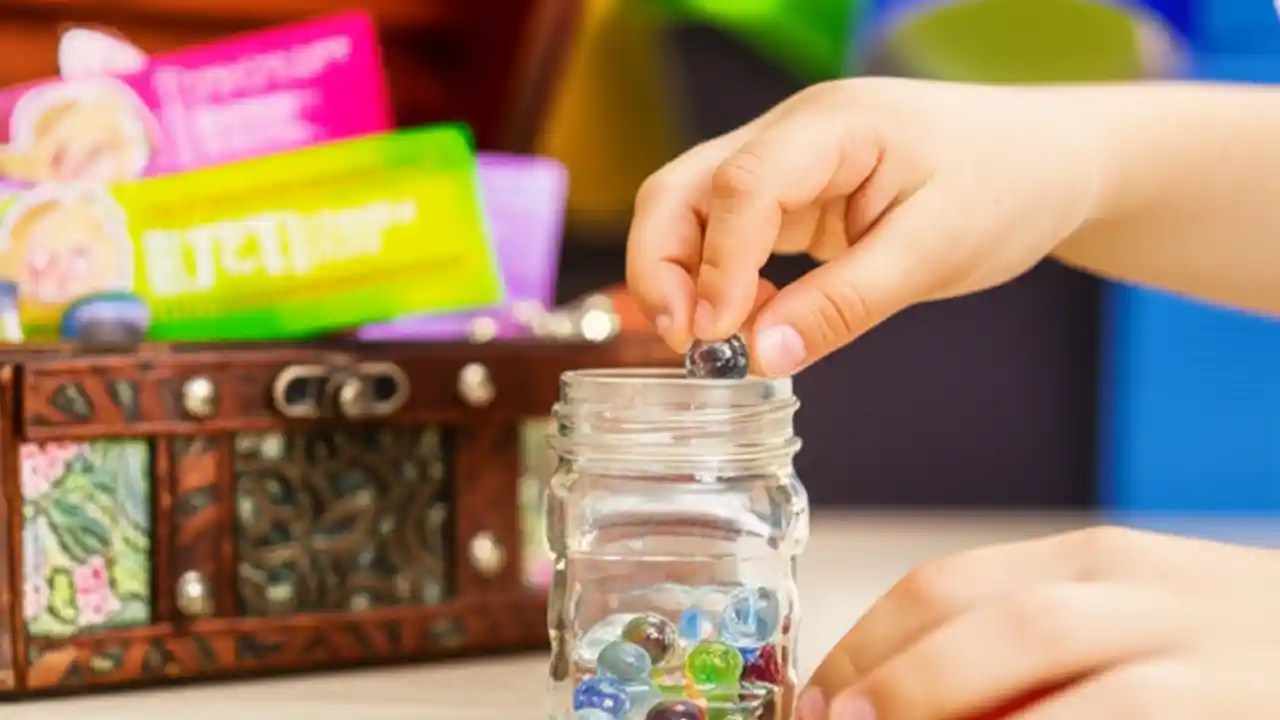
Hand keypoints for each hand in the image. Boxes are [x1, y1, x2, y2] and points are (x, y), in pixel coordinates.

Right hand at [626, 77, 1101, 375]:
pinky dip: (721, 279)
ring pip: (692, 210)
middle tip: (685, 343)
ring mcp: (787, 161)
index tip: (717, 336)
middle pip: (683, 187)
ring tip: (717, 341)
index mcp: (833, 125)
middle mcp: (792, 133)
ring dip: (685, 276)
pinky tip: (750, 319)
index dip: (716, 264)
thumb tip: (760, 358)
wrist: (1049, 161)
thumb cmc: (1008, 186)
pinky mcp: (793, 195)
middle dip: (665, 266)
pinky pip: (729, 233)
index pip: (742, 185)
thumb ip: (843, 306)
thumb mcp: (933, 253)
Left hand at [799, 526, 1279, 719]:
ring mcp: (1203, 663)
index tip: (812, 698)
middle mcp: (1142, 597)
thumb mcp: (1113, 623)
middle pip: (995, 626)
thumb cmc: (1210, 649)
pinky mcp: (1243, 716)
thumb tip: (888, 702)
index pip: (945, 587)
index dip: (862, 646)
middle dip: (899, 684)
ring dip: (962, 714)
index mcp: (1091, 562)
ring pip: (1080, 698)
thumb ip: (1013, 653)